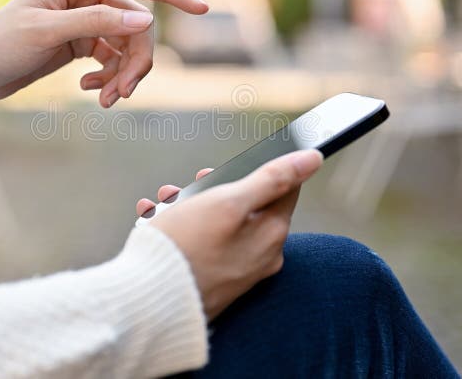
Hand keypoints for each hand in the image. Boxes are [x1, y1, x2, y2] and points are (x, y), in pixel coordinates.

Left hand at [0, 0, 207, 137]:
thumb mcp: (46, 34)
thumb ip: (96, 23)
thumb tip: (145, 20)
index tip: (202, 8)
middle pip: (136, 25)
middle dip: (136, 61)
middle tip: (122, 95)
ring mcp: (84, 18)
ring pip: (128, 45)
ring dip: (123, 75)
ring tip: (104, 102)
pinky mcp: (82, 41)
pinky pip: (113, 58)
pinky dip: (108, 78)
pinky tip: (88, 91)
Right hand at [135, 150, 322, 320]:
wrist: (148, 303)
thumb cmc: (186, 248)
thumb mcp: (227, 201)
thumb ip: (271, 178)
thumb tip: (313, 159)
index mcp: (271, 235)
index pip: (285, 188)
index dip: (260, 169)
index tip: (232, 165)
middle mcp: (261, 257)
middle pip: (248, 206)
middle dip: (216, 188)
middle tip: (192, 182)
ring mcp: (237, 272)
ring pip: (219, 224)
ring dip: (192, 205)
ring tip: (166, 200)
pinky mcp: (214, 283)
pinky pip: (202, 245)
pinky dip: (181, 227)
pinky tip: (155, 219)